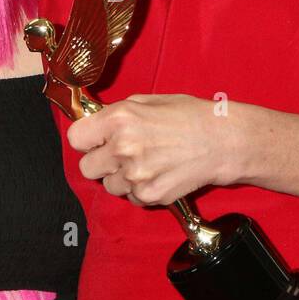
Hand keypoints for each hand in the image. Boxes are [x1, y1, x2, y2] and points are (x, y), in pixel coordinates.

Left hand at [66, 93, 232, 206]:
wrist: (223, 142)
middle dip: (101, 162)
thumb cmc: (190, 116)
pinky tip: (159, 174)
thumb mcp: (149, 101)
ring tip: (147, 163)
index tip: (96, 140)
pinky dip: (140, 190)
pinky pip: (130, 198)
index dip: (87, 139)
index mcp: (119, 119)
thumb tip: (95, 123)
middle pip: (86, 167)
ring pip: (109, 186)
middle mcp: (122, 147)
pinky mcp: (149, 195)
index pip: (76, 138)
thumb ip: (117, 113)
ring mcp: (135, 175)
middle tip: (120, 155)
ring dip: (122, 178)